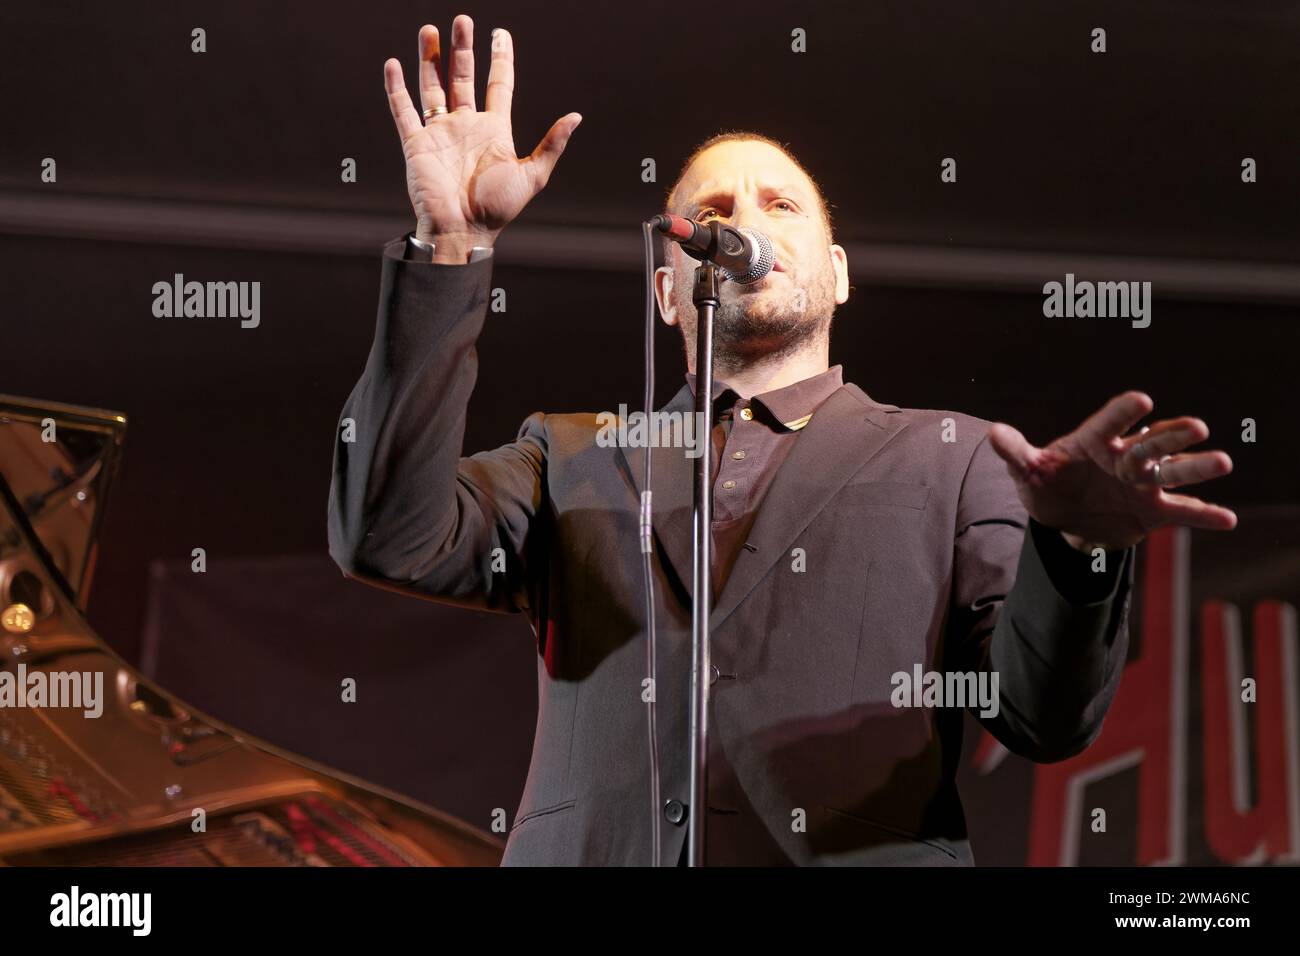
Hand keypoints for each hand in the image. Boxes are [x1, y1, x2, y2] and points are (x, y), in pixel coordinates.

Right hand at [383, 15, 581, 260]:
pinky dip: (396, 88)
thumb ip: (551, 144)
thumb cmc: (497, 210)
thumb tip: (576, 116)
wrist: (463, 231)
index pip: (499, 85)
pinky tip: (393, 64)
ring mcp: (439, 132)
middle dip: (462, 49)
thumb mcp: (533, 175)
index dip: (500, 59)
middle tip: (463, 20)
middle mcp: (466, 125)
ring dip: (430, 58)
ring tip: (430, 29)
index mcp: (494, 130)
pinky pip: (403, 110)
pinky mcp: (415, 143)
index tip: (500, 33)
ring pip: (432, 86)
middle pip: (463, 77)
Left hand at [988, 391, 1236, 550]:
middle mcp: (1125, 457)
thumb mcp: (1028, 471)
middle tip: (1196, 427)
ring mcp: (1144, 483)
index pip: (1109, 423)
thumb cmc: (1049, 483)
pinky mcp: (1154, 510)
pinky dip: (1204, 515)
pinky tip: (1228, 519)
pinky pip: (1183, 512)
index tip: (1141, 400)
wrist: (1065, 518)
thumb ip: (1016, 453)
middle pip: (1151, 444)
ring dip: (1197, 467)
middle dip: (1172, 437)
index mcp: (1095, 441)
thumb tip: (993, 432)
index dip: (1123, 412)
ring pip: (1174, 473)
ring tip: (1223, 462)